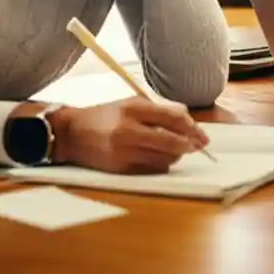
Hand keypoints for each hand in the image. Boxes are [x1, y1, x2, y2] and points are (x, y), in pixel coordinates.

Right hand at [50, 97, 210, 173]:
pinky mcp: (119, 168)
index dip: (192, 128)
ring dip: (176, 156)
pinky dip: (161, 164)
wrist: (71, 134)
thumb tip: (187, 118)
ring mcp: (123, 151)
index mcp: (133, 109)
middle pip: (171, 141)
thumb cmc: (104, 116)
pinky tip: (160, 159)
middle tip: (198, 146)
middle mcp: (128, 130)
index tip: (202, 135)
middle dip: (190, 145)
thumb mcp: (131, 104)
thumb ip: (159, 110)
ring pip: (164, 158)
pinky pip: (151, 169)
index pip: (173, 118)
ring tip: (177, 150)